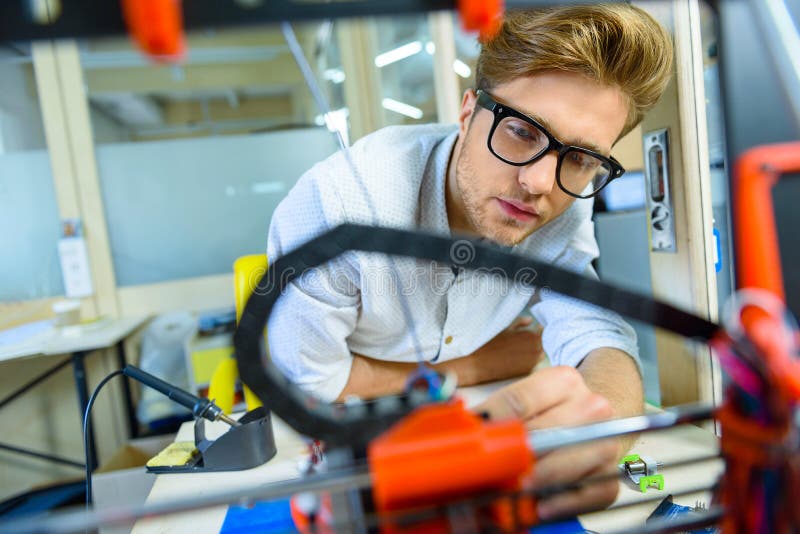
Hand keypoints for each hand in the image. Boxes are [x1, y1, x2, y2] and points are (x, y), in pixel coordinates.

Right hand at [444, 317, 543, 385]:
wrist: (478, 365)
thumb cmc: (489, 345)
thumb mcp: (504, 328)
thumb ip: (519, 323)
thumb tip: (530, 320)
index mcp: (531, 337)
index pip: (543, 331)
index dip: (539, 329)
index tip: (536, 328)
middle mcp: (535, 351)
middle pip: (543, 343)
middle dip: (538, 340)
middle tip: (526, 339)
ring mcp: (532, 363)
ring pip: (540, 354)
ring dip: (535, 351)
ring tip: (520, 349)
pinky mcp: (526, 372)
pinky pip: (533, 364)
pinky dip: (529, 360)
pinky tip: (517, 358)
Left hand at [473, 366, 621, 519]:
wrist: (593, 420)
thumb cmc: (551, 412)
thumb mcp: (527, 400)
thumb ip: (499, 412)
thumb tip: (468, 429)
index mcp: (564, 381)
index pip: (519, 401)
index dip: (492, 423)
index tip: (473, 440)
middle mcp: (592, 407)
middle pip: (547, 433)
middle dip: (517, 455)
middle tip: (493, 470)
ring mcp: (607, 440)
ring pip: (570, 463)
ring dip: (538, 480)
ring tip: (513, 490)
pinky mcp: (612, 472)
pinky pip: (592, 491)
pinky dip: (565, 503)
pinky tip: (542, 507)